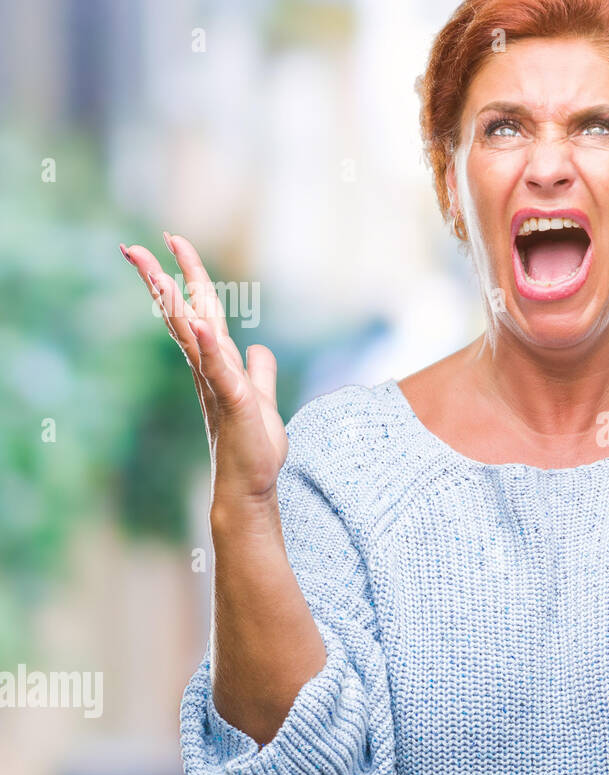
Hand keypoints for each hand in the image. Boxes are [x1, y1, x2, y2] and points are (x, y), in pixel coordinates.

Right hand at [120, 233, 286, 506]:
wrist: (250, 485)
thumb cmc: (252, 445)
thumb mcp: (261, 398)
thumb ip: (259, 372)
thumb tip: (260, 348)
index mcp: (218, 362)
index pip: (198, 310)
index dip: (186, 275)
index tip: (172, 241)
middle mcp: (210, 369)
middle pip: (182, 315)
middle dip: (160, 280)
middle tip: (133, 246)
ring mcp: (217, 385)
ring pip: (192, 337)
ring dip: (174, 305)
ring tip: (156, 272)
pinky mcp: (233, 403)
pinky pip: (220, 370)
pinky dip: (212, 347)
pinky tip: (202, 325)